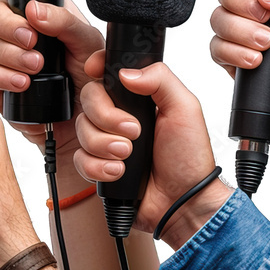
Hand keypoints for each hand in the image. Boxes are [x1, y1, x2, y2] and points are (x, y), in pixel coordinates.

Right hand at [0, 0, 103, 156]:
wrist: (87, 124)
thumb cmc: (93, 82)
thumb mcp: (89, 44)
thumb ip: (66, 22)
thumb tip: (35, 10)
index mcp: (44, 13)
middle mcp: (22, 31)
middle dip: (8, 26)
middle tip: (30, 40)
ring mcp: (8, 58)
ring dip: (7, 55)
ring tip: (34, 69)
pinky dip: (2, 78)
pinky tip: (23, 84)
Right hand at [74, 59, 232, 250]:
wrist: (182, 201)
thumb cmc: (189, 158)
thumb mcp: (185, 109)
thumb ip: (161, 80)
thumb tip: (127, 72)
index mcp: (137, 98)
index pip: (107, 73)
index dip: (96, 68)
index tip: (95, 70)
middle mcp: (118, 116)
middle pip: (88, 99)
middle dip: (107, 117)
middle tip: (134, 132)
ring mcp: (105, 140)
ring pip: (82, 129)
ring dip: (105, 145)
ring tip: (129, 156)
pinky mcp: (96, 164)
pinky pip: (80, 158)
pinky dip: (98, 166)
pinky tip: (118, 172)